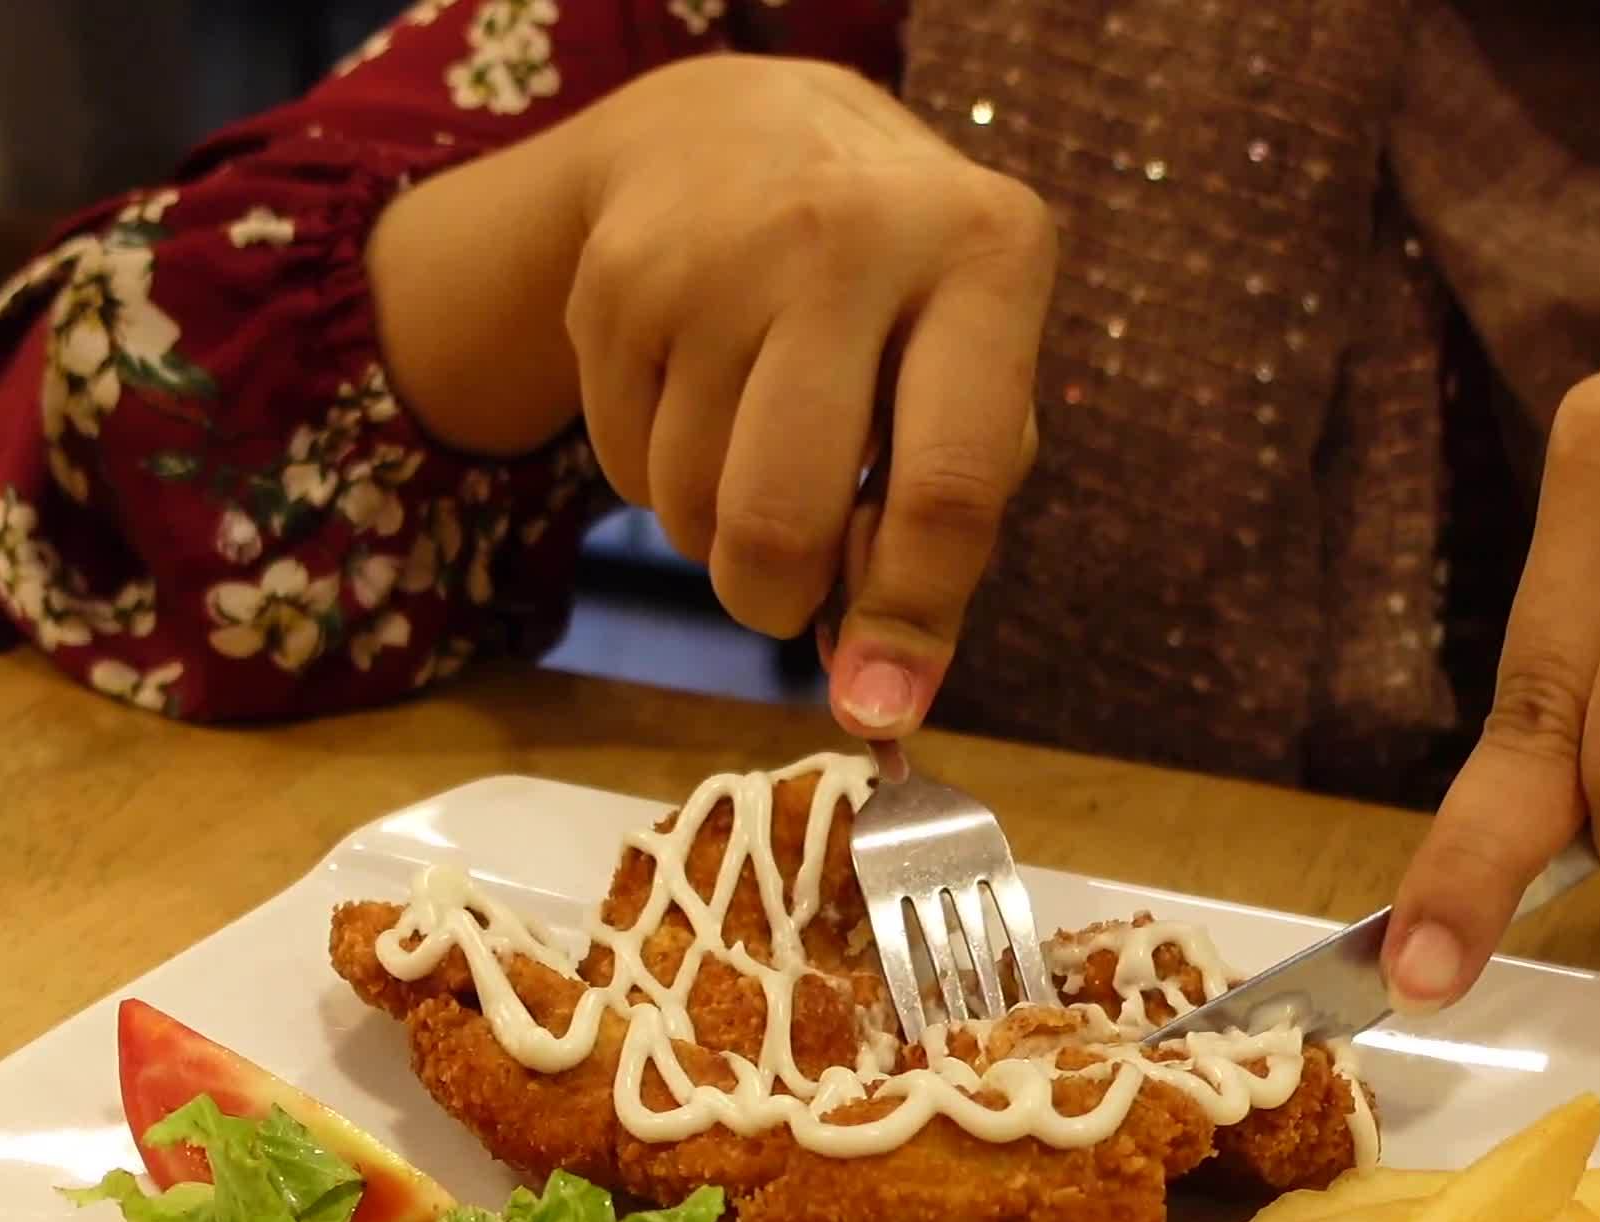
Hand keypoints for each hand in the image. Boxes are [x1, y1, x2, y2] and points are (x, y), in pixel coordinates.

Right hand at [368, 58, 1052, 738]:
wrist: (733, 129)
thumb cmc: (891, 290)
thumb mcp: (967, 355)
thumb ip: (946, 510)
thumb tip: (875, 686)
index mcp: (985, 255)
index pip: (950, 483)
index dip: (914, 620)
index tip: (882, 713)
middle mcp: (850, 238)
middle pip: (784, 519)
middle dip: (775, 601)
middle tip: (784, 601)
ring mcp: (718, 253)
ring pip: (691, 510)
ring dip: (719, 537)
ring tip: (756, 448)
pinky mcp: (614, 275)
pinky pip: (625, 470)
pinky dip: (660, 479)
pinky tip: (698, 398)